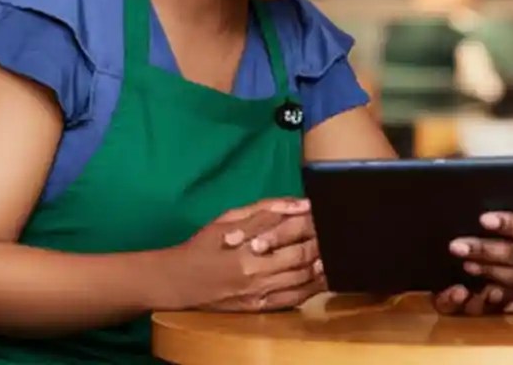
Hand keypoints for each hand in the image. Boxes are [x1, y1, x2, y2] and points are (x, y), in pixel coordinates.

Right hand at [159, 198, 325, 312]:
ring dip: (322, 266)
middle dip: (321, 243)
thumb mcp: (229, 218)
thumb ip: (266, 210)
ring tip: (333, 253)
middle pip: (302, 257)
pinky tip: (320, 278)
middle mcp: (255, 273)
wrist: (179, 281)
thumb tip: (301, 203)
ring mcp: (258, 294)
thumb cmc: (204, 245)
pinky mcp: (258, 308)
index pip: (291, 233)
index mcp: (247, 247)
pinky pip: (292, 300)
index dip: (311, 223)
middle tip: (333, 233)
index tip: (323, 214)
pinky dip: (311, 288)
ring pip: (302, 280)